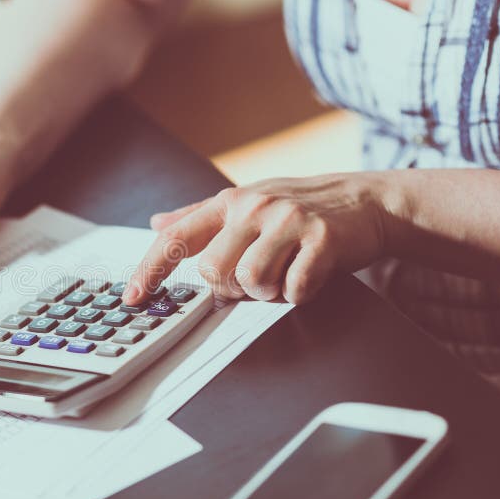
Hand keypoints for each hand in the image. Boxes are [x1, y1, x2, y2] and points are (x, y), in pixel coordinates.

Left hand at [123, 174, 389, 303]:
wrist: (366, 201)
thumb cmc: (299, 207)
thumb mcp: (246, 203)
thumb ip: (199, 217)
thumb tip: (156, 223)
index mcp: (230, 203)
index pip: (176, 238)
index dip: (150, 270)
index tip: (133, 298)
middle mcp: (254, 207)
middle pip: (214, 271)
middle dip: (231, 288)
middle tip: (255, 278)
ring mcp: (289, 221)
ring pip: (251, 282)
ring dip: (266, 292)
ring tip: (283, 273)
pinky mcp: (322, 239)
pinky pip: (293, 290)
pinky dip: (299, 294)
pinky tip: (309, 274)